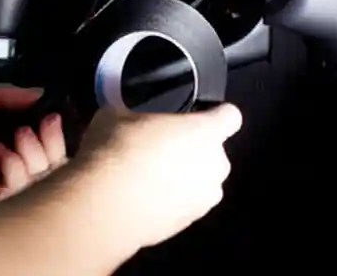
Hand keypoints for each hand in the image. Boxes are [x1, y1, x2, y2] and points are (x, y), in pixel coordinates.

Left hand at [0, 85, 67, 207]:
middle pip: (47, 162)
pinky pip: (11, 189)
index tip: (53, 114)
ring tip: (19, 135)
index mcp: (1, 131)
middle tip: (44, 124)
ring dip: (35, 154)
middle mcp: (2, 155)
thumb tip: (42, 93)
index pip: (42, 139)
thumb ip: (7, 97)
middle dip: (52, 143)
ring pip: (36, 179)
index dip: (54, 130)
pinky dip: (14, 169)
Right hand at [73, 103, 241, 256]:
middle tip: (160, 147)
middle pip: (215, 153)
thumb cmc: (117, 149)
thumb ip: (134, 114)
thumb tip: (126, 116)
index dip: (214, 114)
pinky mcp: (187, 224)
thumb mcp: (115, 114)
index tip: (195, 116)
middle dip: (194, 150)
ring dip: (184, 178)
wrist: (106, 205)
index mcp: (206, 132)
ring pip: (201, 182)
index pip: (230, 115)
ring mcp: (204, 200)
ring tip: (149, 177)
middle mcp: (215, 166)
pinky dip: (170, 201)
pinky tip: (142, 199)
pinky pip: (185, 204)